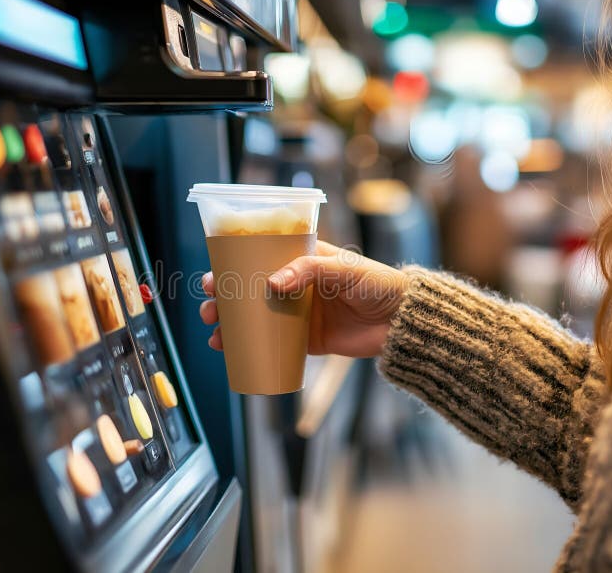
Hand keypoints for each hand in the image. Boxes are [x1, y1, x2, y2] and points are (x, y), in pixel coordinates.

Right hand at [199, 240, 411, 357]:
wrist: (402, 322)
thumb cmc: (376, 284)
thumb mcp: (342, 268)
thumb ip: (307, 271)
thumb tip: (271, 284)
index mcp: (302, 261)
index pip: (260, 259)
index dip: (233, 267)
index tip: (212, 277)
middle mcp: (296, 286)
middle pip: (251, 291)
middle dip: (225, 300)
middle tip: (208, 308)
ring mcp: (299, 314)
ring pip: (257, 319)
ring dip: (232, 325)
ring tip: (215, 333)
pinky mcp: (307, 340)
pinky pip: (274, 343)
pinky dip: (252, 347)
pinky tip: (233, 351)